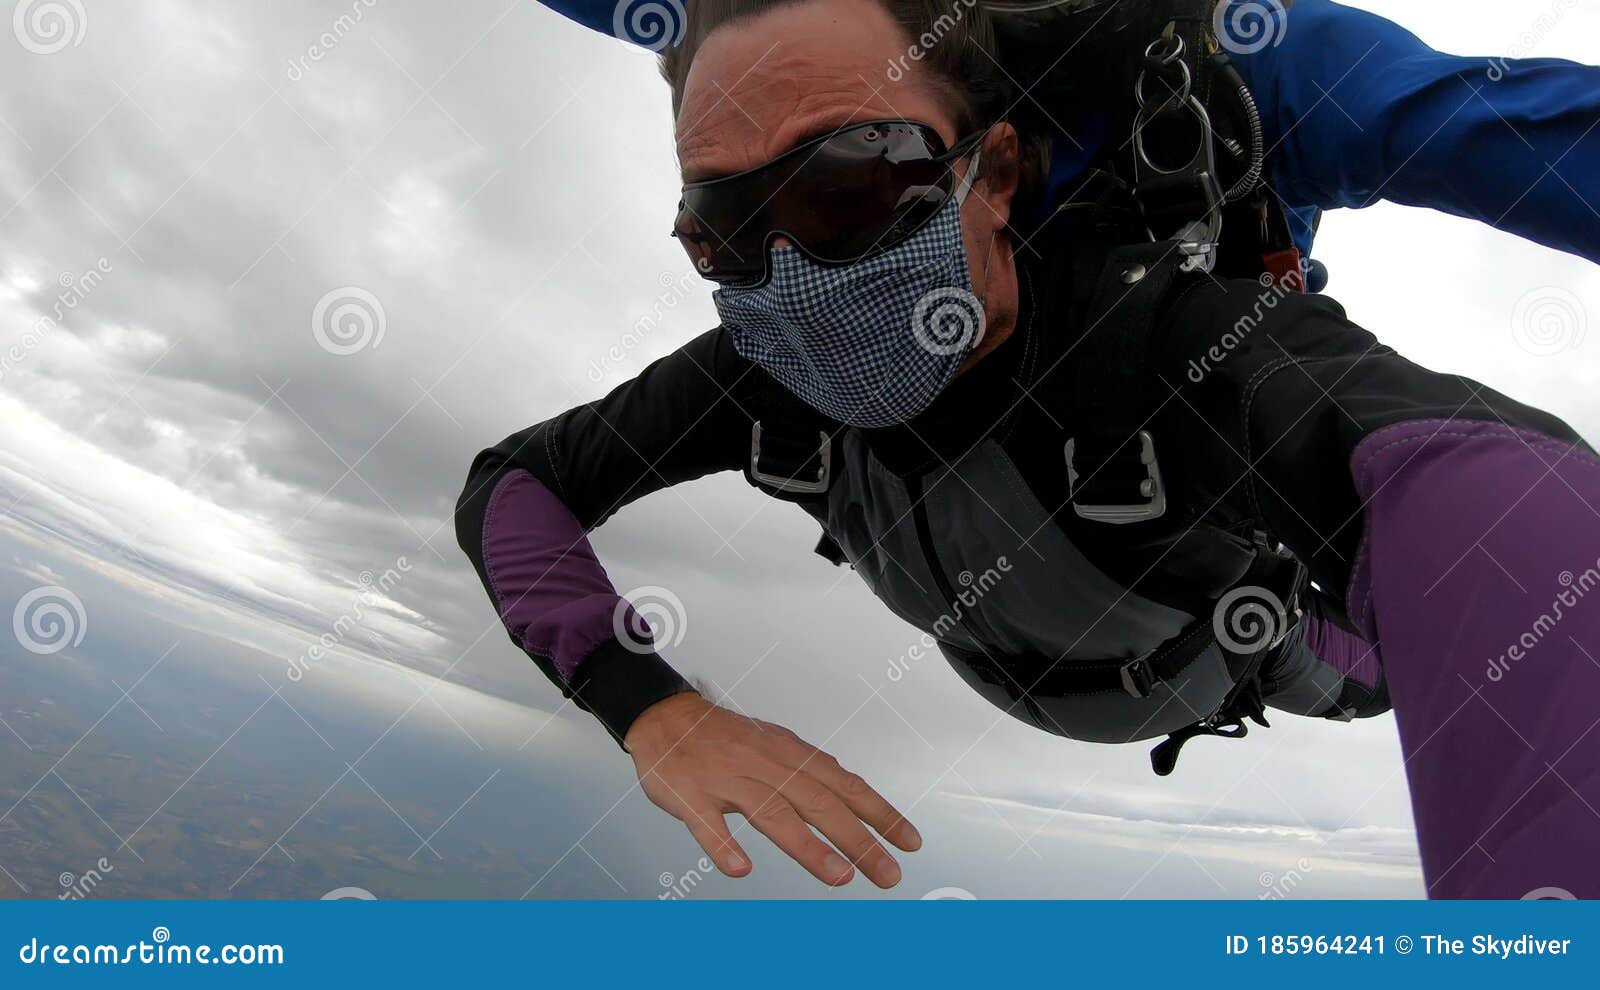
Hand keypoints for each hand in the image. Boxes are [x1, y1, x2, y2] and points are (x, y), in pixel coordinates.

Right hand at [624, 692, 920, 887]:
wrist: (667, 718)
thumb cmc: (727, 739)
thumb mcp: (778, 747)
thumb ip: (813, 774)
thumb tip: (857, 801)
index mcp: (791, 755)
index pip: (845, 785)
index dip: (880, 814)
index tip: (909, 843)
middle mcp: (766, 765)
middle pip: (819, 802)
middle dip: (858, 840)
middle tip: (887, 874)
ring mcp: (728, 780)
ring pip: (772, 812)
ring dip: (808, 846)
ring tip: (838, 876)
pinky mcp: (691, 794)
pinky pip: (706, 822)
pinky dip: (722, 846)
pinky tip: (740, 868)